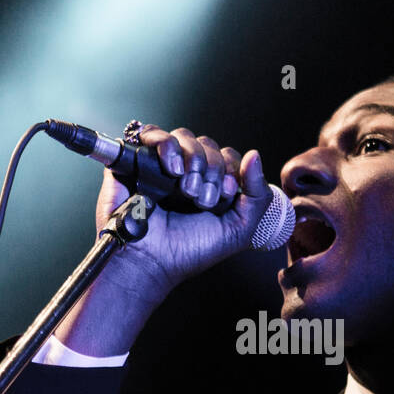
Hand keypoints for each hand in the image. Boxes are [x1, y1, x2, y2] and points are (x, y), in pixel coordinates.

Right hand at [93, 125, 273, 302]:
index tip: (224, 195)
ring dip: (193, 159)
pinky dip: (166, 144)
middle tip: (201, 200)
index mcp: (210, 186)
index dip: (231, 170)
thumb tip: (254, 155)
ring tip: (186, 188)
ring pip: (184, 136)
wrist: (151, 261)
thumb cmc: (190, 251)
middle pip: (208, 145)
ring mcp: (161, 165)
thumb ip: (257, 196)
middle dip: (212, 170)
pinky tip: (172, 169)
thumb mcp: (238, 230)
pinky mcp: (136, 160)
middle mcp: (186, 173)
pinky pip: (151, 133)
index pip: (228, 157)